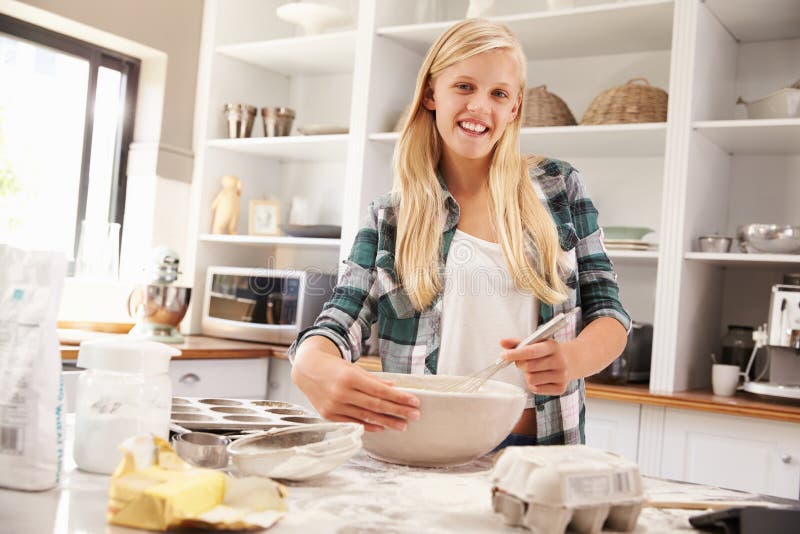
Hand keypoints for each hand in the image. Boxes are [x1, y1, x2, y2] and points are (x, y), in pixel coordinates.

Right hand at [291, 342, 419, 432]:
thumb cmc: (333, 367)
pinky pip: (353, 423)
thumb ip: (373, 380)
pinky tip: (382, 428)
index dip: (398, 397)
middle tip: (415, 415)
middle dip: (398, 411)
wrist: (307, 370)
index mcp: (349, 377)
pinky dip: (369, 426)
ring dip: (387, 422)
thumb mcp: (354, 369)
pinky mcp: (328, 416)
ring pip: (366, 416)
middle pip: (376, 405)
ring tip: (403, 425)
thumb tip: (393, 387)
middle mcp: (341, 393)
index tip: (414, 401)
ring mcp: (334, 406)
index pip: (380, 390)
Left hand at [500, 337, 572, 394]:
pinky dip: (533, 385)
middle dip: (521, 364)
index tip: (503, 355)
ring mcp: (561, 376)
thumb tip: (502, 342)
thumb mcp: (537, 343)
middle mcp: (559, 361)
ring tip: (535, 370)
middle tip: (523, 362)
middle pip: (529, 367)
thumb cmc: (548, 352)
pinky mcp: (561, 389)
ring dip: (528, 375)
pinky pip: (536, 390)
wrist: (571, 360)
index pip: (531, 351)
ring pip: (531, 379)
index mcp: (553, 346)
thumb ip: (518, 343)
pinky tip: (540, 378)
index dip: (515, 354)